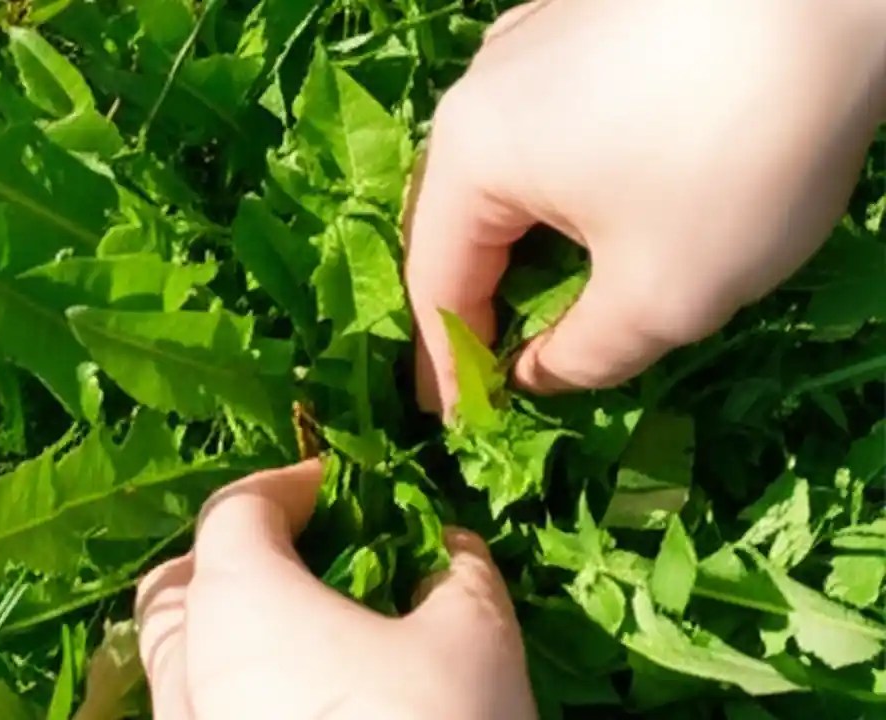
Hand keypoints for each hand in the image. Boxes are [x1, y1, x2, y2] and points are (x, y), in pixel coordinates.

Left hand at [134, 459, 536, 719]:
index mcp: (238, 601)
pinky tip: (296, 704)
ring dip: (222, 627)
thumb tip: (453, 547)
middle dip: (229, 556)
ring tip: (300, 633)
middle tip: (298, 556)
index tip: (341, 488)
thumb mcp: (474, 642)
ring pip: (175, 660)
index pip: (235, 511)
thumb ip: (461, 575)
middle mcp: (188, 668)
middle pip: (176, 586)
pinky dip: (228, 688)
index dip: (288, 486)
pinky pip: (195, 715)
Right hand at [406, 0, 885, 413]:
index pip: (436, 284)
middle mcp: (483, 88)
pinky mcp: (591, 17)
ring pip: (502, 167)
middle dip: (472, 302)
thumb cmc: (733, 152)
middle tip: (485, 370)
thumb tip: (538, 372)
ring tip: (533, 298)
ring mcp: (535, 41)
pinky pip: (548, 125)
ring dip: (516, 242)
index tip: (464, 428)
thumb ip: (584, 357)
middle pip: (456, 221)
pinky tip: (592, 205)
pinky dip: (557, 186)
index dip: (450, 367)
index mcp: (471, 155)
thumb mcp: (663, 294)